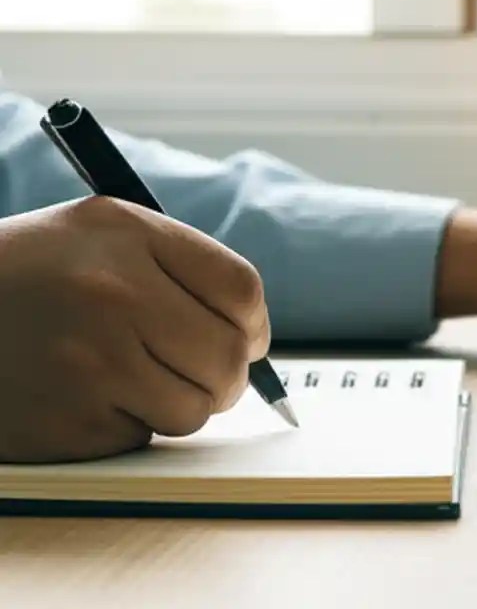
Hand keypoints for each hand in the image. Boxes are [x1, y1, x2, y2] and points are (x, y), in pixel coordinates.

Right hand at [0, 197, 270, 462]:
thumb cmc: (27, 277)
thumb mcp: (96, 234)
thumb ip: (181, 267)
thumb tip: (255, 334)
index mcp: (126, 234)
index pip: (241, 290)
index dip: (253, 324)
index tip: (247, 337)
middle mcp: (112, 293)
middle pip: (229, 357)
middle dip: (226, 374)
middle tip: (202, 373)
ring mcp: (90, 361)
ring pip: (196, 409)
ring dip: (177, 404)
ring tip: (127, 377)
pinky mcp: (69, 421)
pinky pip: (143, 438)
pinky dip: (127, 426)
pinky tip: (84, 397)